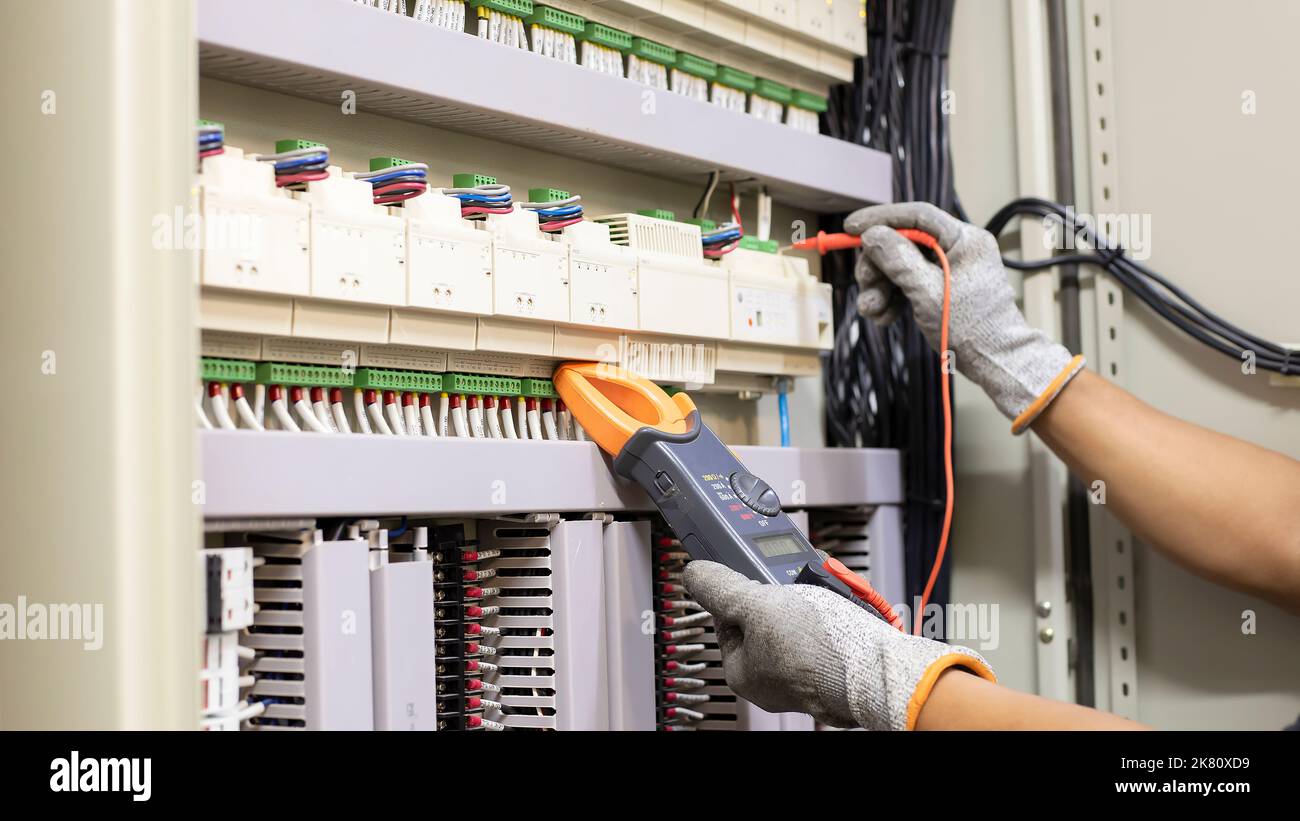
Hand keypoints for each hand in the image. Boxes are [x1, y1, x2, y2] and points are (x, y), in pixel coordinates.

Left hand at [683, 560, 994, 730]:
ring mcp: (806, 674)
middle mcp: (772, 679)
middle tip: (792, 577)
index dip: (737, 589)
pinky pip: (828, 627)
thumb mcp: (755, 604)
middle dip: (781, 589)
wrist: (877, 668)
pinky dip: (834, 609)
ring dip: (810, 594)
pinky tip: (841, 601)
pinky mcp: (837, 665)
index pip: (726, 620)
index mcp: (742, 671)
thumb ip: (721, 588)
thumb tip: (695, 573)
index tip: (748, 570)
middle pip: (765, 617)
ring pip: (799, 618)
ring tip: (821, 586)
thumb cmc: (816, 650)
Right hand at [844, 202, 1084, 432]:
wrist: (994, 361)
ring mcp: (948, 269)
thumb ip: (899, 260)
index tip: (851, 228)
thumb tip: (872, 234)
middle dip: (877, 265)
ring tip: (871, 310)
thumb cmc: (970, 328)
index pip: (917, 216)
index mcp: (964, 240)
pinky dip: (892, 298)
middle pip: (903, 243)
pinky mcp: (940, 288)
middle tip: (864, 284)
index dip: (881, 218)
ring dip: (880, 287)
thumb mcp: (927, 292)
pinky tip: (884, 317)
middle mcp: (957, 249)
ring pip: (901, 265)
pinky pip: (908, 284)